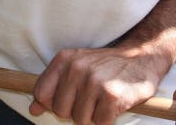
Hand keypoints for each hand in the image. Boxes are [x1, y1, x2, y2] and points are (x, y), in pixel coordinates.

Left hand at [29, 45, 167, 124]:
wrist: (141, 58)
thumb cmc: (106, 66)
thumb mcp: (76, 67)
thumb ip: (53, 87)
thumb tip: (33, 109)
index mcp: (65, 59)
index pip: (41, 93)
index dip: (51, 104)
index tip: (65, 102)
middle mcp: (77, 68)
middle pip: (60, 111)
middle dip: (75, 112)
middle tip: (90, 100)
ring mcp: (95, 82)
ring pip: (80, 120)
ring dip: (93, 116)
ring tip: (102, 100)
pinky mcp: (112, 96)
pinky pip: (100, 123)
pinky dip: (107, 119)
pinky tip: (113, 105)